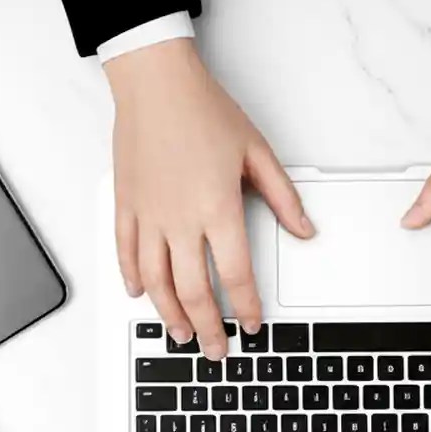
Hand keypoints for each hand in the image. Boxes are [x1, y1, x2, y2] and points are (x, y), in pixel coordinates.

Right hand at [105, 39, 313, 359]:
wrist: (156, 82)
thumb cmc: (204, 111)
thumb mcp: (257, 152)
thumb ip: (283, 198)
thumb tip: (305, 231)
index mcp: (218, 209)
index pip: (235, 275)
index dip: (246, 308)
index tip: (253, 325)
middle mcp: (180, 219)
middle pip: (193, 290)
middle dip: (207, 327)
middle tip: (217, 349)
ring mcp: (148, 215)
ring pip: (155, 281)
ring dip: (169, 314)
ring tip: (180, 334)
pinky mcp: (125, 205)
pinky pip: (125, 252)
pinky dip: (133, 278)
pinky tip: (140, 294)